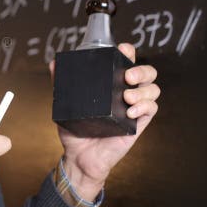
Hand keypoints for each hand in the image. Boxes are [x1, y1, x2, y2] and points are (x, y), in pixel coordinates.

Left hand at [50, 43, 159, 199]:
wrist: (79, 157)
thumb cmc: (75, 130)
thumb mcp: (66, 104)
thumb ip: (60, 84)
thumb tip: (53, 64)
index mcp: (111, 84)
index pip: (126, 62)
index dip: (129, 53)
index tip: (123, 49)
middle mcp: (125, 93)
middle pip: (147, 73)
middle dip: (141, 70)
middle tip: (127, 76)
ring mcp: (133, 108)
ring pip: (153, 90)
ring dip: (143, 90)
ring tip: (126, 97)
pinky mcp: (137, 124)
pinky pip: (151, 110)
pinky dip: (144, 107)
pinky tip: (130, 111)